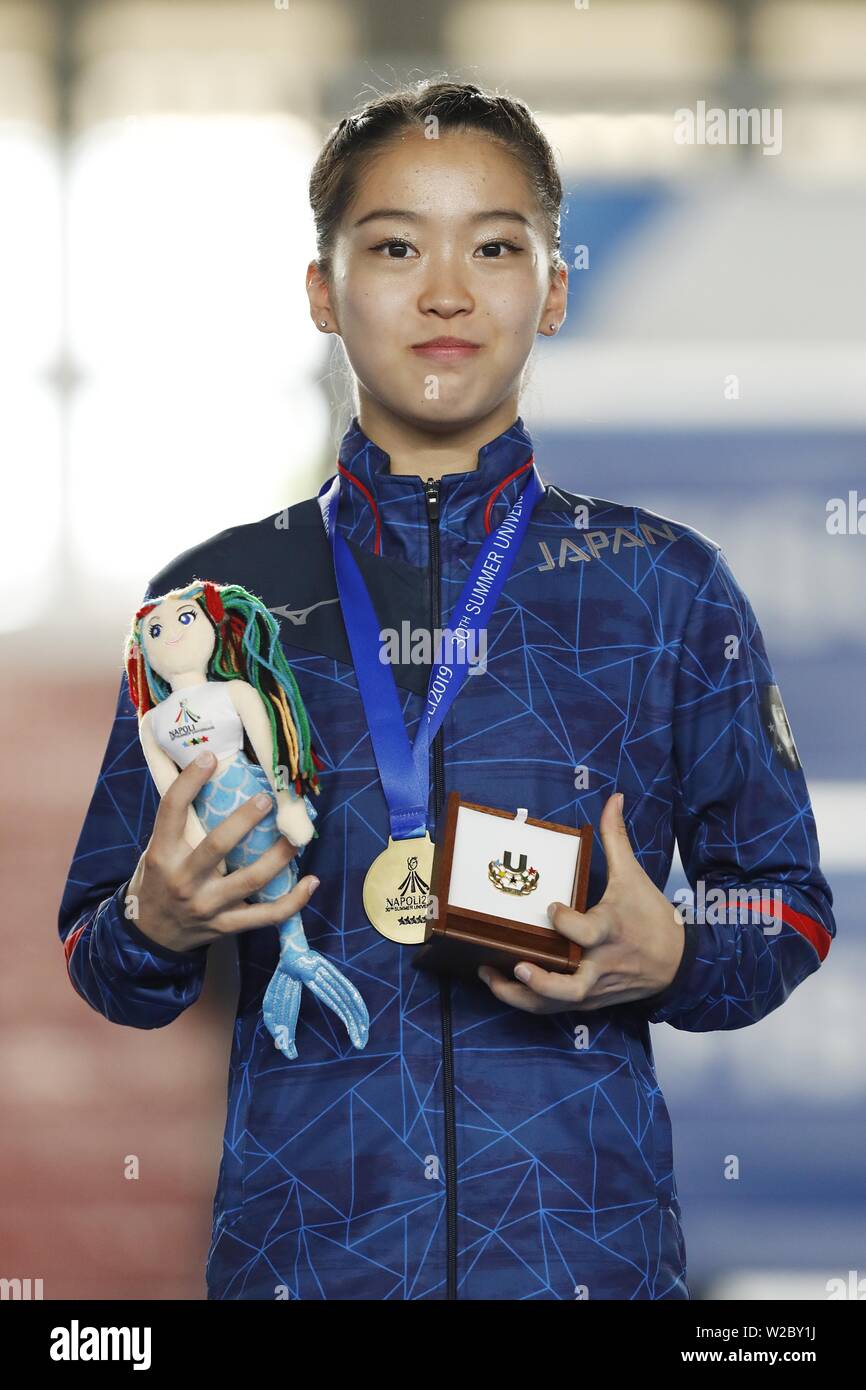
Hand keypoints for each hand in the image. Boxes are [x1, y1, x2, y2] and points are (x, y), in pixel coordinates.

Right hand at [127, 751, 318, 953]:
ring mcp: (207, 905)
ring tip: (298, 838)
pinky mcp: (226, 926)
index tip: (210, 758)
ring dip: (278, 857)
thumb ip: (180, 826)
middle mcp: (183, 879)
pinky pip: (265, 916)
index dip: (190, 782)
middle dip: (244, 821)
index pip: (172, 811)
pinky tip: (311, 882)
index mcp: (163, 854)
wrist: (150, 936)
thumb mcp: (157, 852)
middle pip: (217, 846)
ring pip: (249, 880)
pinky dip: (293, 901)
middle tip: (267, 799)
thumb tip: (211, 779)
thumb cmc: (159, 882)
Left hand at [476, 792, 684, 1013]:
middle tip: (517, 965)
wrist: (678, 964)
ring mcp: (593, 988)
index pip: (586, 933)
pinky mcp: (588, 1002)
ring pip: (555, 1003)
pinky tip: (501, 982)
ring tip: (489, 975)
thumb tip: (615, 797)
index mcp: (611, 932)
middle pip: (572, 986)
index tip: (551, 907)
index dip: (566, 922)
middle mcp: (600, 965)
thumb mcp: (634, 875)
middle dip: (542, 981)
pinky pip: (553, 1007)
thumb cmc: (651, 917)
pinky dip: (527, 1000)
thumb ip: (616, 837)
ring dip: (521, 996)